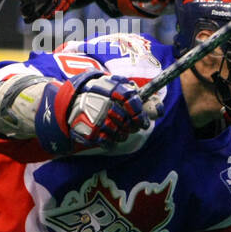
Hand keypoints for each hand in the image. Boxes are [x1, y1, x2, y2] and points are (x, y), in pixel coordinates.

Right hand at [33, 71, 158, 154]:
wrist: (71, 100)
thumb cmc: (101, 93)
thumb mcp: (118, 88)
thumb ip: (139, 97)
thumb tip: (159, 109)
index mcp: (115, 90)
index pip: (135, 105)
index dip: (140, 115)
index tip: (140, 120)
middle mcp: (106, 104)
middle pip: (130, 124)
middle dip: (132, 126)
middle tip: (127, 125)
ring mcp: (97, 120)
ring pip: (121, 135)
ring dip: (121, 134)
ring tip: (114, 128)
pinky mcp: (89, 133)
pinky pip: (108, 143)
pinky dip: (110, 142)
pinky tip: (105, 134)